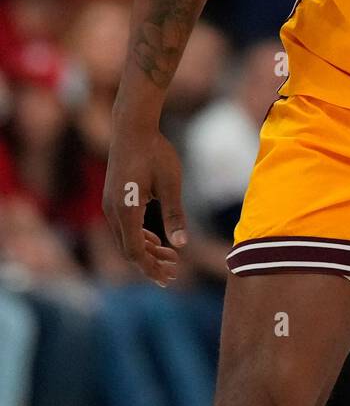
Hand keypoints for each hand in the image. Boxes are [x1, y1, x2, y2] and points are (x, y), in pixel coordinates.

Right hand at [102, 125, 187, 285]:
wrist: (133, 127)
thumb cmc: (155, 152)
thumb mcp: (171, 183)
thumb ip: (175, 215)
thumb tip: (183, 245)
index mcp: (126, 210)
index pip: (135, 252)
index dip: (151, 268)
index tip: (169, 278)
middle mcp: (112, 211)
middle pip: (129, 250)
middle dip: (151, 264)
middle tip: (173, 274)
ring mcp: (110, 204)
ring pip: (126, 239)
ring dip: (147, 251)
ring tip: (171, 259)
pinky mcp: (113, 198)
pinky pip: (124, 227)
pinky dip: (140, 238)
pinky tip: (157, 240)